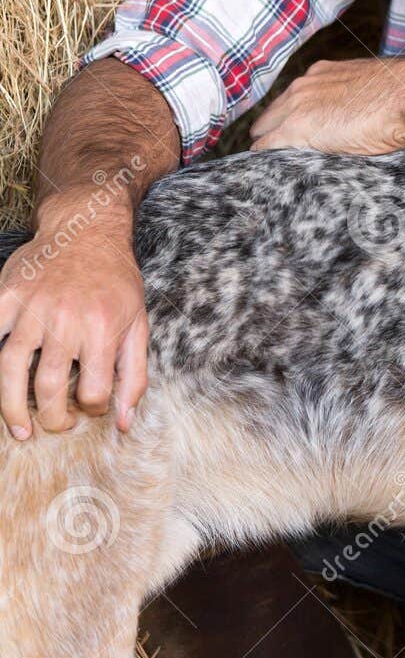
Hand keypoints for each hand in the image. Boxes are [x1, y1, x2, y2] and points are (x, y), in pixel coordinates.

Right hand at [0, 194, 148, 439]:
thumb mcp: (138, 323)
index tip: (89, 405)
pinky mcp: (8, 296)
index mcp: (102, 328)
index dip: (91, 408)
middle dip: (53, 418)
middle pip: (50, 388)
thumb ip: (134, 374)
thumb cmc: (116, 280)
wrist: (86, 229)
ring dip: (12, 407)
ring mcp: (32, 308)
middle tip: (55, 424)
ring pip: (11, 369)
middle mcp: (66, 320)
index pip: (92, 392)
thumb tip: (125, 422)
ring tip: (19, 428)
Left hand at [248, 56, 404, 156]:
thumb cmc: (401, 97)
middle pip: (272, 112)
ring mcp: (297, 105)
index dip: (291, 117)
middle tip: (276, 152)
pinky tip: (267, 171)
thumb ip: (357, 98)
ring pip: (263, 128)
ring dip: (267, 145)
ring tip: (269, 165)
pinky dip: (265, 158)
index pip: (293, 97)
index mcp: (322, 74)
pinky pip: (265, 146)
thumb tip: (363, 113)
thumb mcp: (372, 90)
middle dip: (272, 131)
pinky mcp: (295, 128)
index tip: (297, 133)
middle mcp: (304, 85)